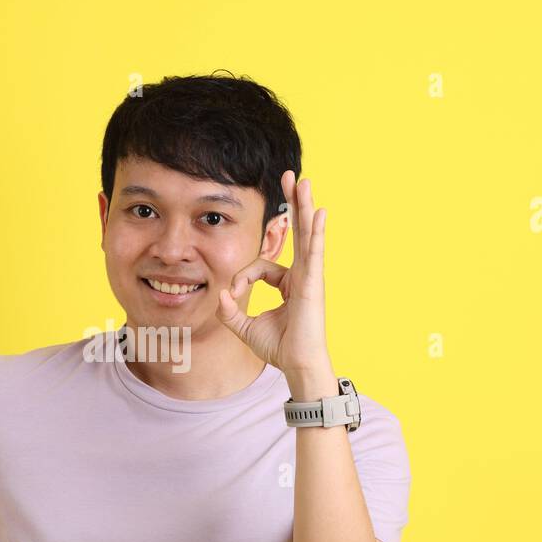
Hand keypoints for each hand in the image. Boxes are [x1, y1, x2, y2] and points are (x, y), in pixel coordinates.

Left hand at [216, 170, 332, 380]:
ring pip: (306, 235)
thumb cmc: (279, 347)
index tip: (233, 293)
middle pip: (297, 233)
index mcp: (288, 284)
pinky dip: (316, 233)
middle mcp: (301, 276)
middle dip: (294, 205)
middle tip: (291, 177)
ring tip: (304, 181)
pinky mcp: (312, 283)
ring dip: (304, 207)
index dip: (243, 277)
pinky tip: (320, 212)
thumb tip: (221, 293)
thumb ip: (229, 311)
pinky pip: (313, 252)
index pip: (261, 266)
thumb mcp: (245, 327)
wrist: (297, 364)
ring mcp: (309, 277)